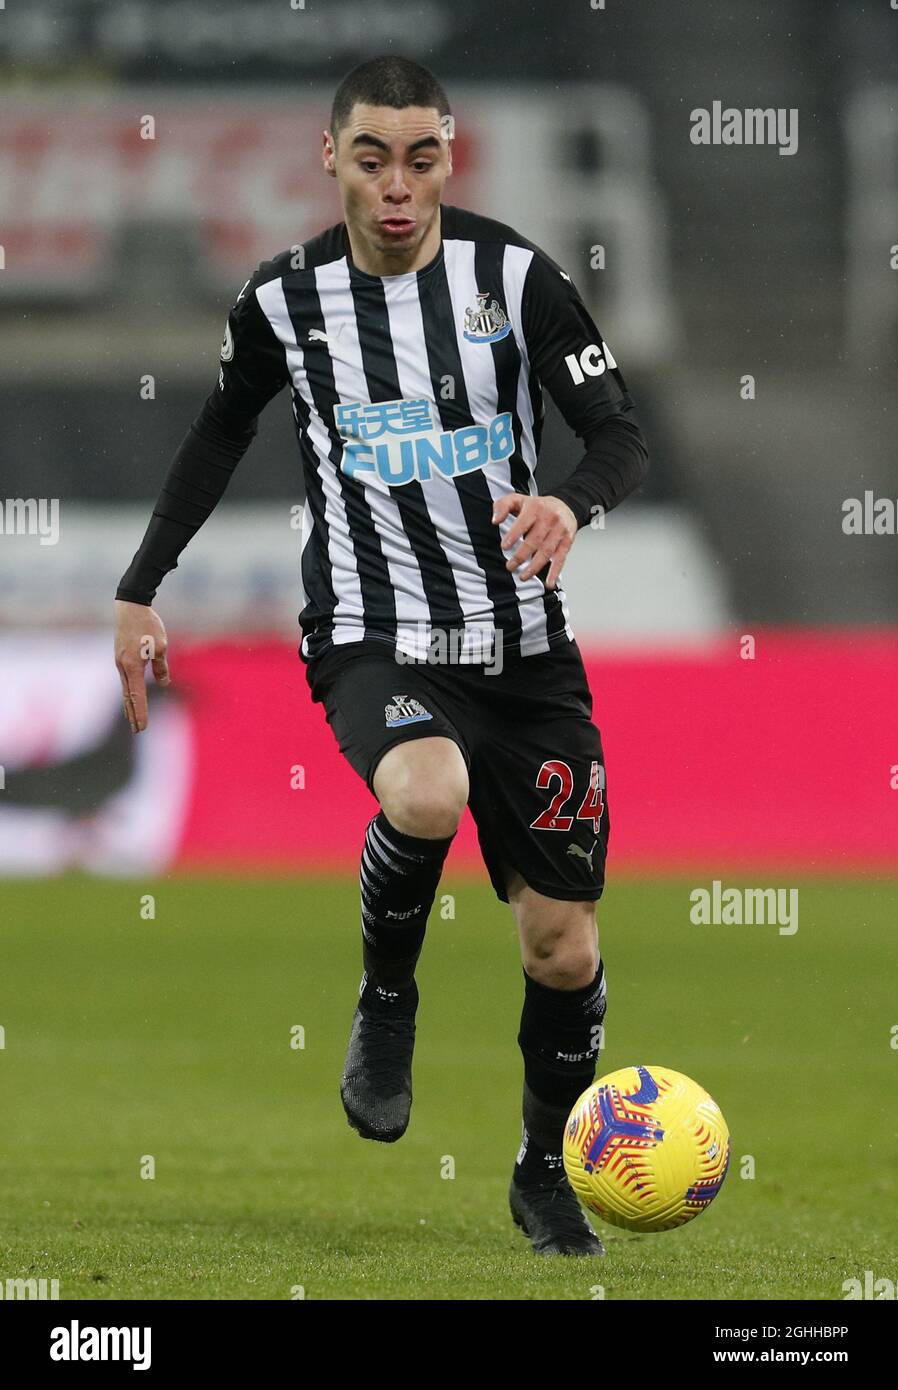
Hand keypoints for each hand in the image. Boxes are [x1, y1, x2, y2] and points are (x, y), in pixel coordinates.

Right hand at [113, 600, 170, 732]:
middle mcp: (122, 667)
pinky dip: (128, 691)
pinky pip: (125, 679)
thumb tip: (163, 683)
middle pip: (128, 696)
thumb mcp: (161, 646)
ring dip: (129, 704)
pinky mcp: (120, 657)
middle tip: (138, 730)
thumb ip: (161, 667)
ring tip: (132, 718)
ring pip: (125, 688)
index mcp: (133, 666)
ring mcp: (119, 662)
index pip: (138, 696)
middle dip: (133, 714)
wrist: (130, 606)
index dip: (141, 713)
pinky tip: (130, 695)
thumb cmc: (147, 625)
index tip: (142, 727)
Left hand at [491, 492, 577, 589]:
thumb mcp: (518, 499)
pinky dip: (555, 572)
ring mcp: (559, 531)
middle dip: (521, 556)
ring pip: (546, 551)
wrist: (565, 505)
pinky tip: (549, 582)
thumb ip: (502, 506)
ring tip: (523, 576)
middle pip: (534, 540)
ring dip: (534, 567)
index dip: (513, 535)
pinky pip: (561, 558)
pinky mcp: (567, 541)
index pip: (523, 523)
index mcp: (535, 508)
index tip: (504, 547)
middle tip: (510, 566)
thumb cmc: (537, 506)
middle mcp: (549, 519)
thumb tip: (495, 520)